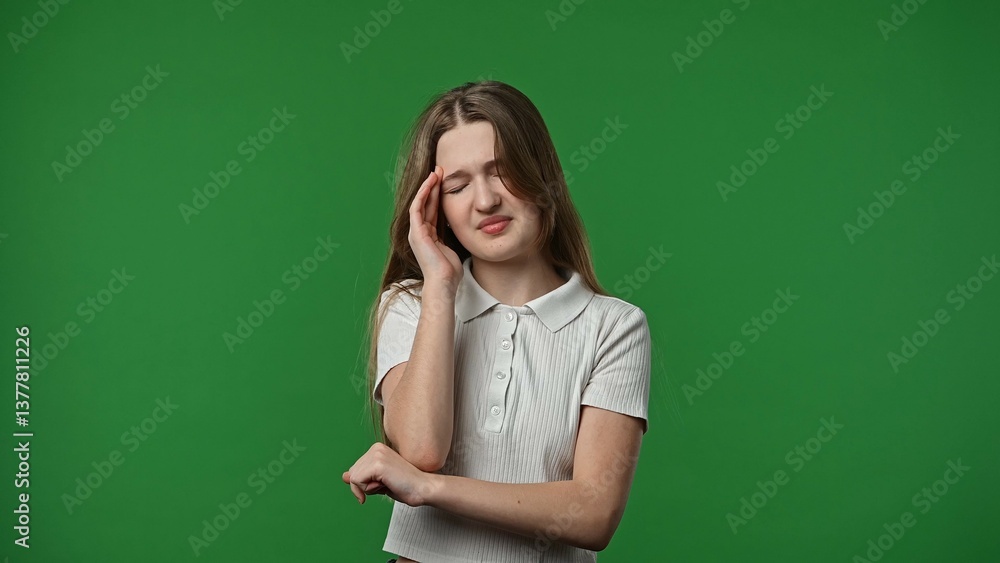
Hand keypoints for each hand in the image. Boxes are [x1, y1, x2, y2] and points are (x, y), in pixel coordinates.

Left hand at [342, 442, 435, 506]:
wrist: (422, 488)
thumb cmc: (404, 487)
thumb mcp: (379, 482)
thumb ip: (362, 478)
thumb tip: (344, 476)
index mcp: (377, 449)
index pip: (355, 470)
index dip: (365, 484)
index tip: (382, 485)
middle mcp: (376, 448)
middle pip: (352, 474)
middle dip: (365, 487)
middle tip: (387, 484)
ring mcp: (377, 454)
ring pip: (354, 478)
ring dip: (368, 489)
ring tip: (388, 484)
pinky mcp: (377, 464)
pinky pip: (357, 482)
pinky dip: (368, 490)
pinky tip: (385, 485)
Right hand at [408, 166, 462, 290]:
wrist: (444, 282)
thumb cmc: (451, 271)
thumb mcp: (455, 247)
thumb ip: (456, 236)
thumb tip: (469, 228)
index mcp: (429, 235)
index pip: (433, 209)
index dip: (438, 194)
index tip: (446, 180)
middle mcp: (420, 232)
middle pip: (426, 203)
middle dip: (433, 186)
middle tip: (440, 169)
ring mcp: (416, 232)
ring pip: (421, 202)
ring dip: (428, 186)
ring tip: (436, 172)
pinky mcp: (416, 232)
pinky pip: (417, 208)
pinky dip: (423, 194)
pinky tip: (431, 183)